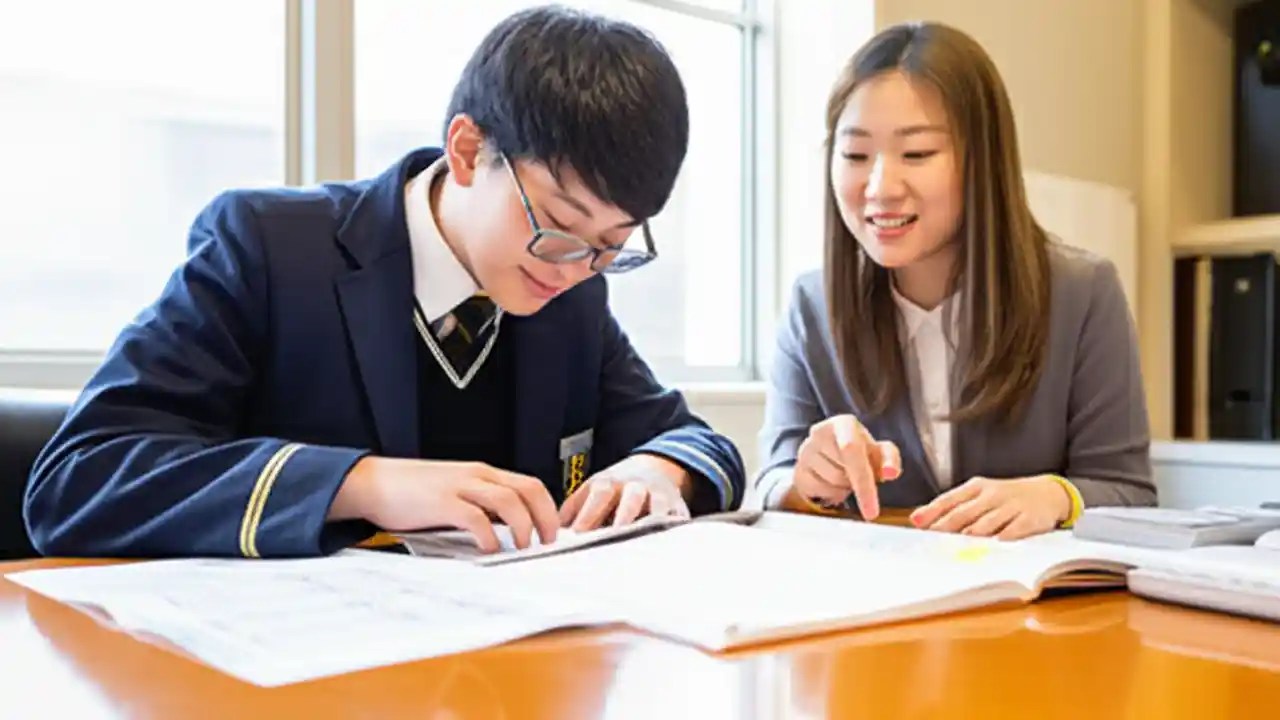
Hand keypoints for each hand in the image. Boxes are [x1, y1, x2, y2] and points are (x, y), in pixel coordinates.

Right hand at [329, 457, 559, 551]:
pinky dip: (490, 537)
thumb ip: (478, 506)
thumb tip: (503, 532)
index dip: (547, 509)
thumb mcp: (453, 492)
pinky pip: (477, 518)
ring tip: (522, 549)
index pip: (529, 485)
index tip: (551, 532)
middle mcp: (476, 475)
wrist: (372, 482)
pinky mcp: (442, 502)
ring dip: (523, 528)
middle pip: (528, 490)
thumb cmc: (410, 491)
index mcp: (482, 473)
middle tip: (546, 543)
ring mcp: (460, 487)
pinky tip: (489, 550)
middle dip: (545, 518)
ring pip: (510, 501)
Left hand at [559, 454, 691, 531]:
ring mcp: (657, 495)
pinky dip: (676, 526)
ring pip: (656, 506)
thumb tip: (551, 533)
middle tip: (613, 537)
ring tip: (645, 539)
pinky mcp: (676, 506)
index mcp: (608, 483)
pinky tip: (671, 542)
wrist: (651, 470)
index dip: (589, 514)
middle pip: (629, 498)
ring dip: (651, 520)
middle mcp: (634, 486)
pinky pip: (678, 516)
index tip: (578, 535)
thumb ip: (573, 510)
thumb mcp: (591, 490)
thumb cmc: (614, 489)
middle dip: (622, 517)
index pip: (598, 495)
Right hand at [790, 414, 900, 519]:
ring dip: (844, 487)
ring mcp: (805, 452)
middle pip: (842, 472)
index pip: (851, 450)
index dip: (863, 481)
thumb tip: (890, 472)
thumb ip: (889, 459)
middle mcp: (819, 433)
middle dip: (858, 486)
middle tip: (868, 496)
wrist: (832, 453)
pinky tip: (834, 483)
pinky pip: (818, 492)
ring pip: (831, 483)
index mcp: (843, 424)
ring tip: (847, 477)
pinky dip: (831, 493)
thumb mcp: (880, 451)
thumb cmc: (861, 451)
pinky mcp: (798, 471)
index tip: (872, 512)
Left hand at [908, 475, 1071, 539]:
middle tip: (932, 541)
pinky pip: (1013, 531)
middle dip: (946, 528)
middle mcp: (992, 495)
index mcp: (976, 487)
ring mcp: (1011, 506)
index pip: (950, 499)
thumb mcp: (980, 495)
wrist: (1047, 493)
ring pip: (986, 523)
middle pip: (964, 513)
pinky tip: (991, 547)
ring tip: (956, 548)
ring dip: (970, 536)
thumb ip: (953, 506)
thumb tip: (919, 519)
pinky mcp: (1028, 518)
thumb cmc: (1007, 497)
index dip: (932, 512)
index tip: (917, 524)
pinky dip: (1000, 539)